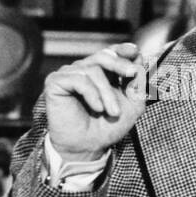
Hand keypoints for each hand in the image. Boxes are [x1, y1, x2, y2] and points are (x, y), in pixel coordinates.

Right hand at [45, 43, 147, 160]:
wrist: (88, 146)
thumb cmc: (108, 127)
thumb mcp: (133, 106)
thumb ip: (138, 86)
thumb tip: (139, 62)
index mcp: (103, 74)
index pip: (112, 53)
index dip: (123, 50)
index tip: (135, 51)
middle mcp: (85, 70)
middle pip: (103, 56)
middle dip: (120, 64)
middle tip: (132, 74)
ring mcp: (69, 74)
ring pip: (93, 70)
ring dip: (107, 93)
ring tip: (113, 113)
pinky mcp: (56, 82)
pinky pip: (79, 79)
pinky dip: (92, 94)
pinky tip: (97, 109)